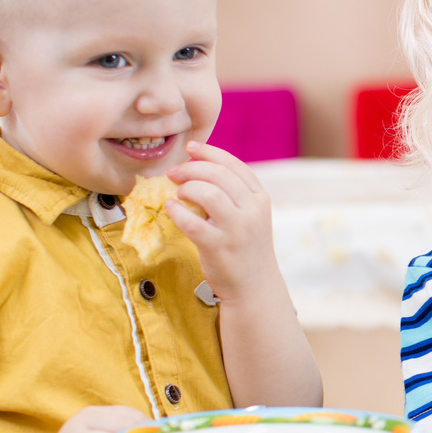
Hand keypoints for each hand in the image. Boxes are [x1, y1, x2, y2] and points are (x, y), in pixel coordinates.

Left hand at [166, 141, 280, 302]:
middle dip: (191, 168)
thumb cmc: (245, 246)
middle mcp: (252, 210)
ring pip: (208, 193)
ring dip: (186, 188)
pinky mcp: (219, 247)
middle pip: (218, 175)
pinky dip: (177, 212)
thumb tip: (199, 166)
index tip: (190, 147)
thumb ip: (234, 192)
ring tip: (178, 194)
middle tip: (174, 173)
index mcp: (260, 198)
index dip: (209, 152)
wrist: (254, 285)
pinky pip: (192, 223)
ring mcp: (237, 229)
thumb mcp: (250, 214)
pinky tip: (171, 209)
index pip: (234, 165)